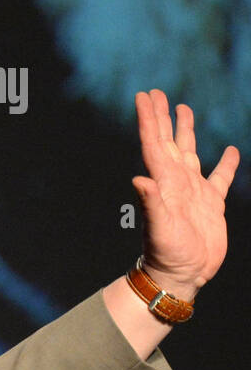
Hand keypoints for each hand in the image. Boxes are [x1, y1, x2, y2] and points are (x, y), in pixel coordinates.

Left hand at [132, 90, 239, 299]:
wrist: (182, 276)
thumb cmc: (168, 255)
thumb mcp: (160, 229)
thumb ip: (152, 204)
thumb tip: (139, 180)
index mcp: (165, 184)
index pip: (155, 145)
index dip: (150, 120)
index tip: (144, 96)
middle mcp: (177, 182)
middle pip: (169, 141)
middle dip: (162, 117)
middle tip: (156, 93)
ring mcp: (194, 192)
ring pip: (191, 152)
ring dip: (186, 130)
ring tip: (183, 108)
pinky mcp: (212, 204)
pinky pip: (220, 178)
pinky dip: (226, 164)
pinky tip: (231, 151)